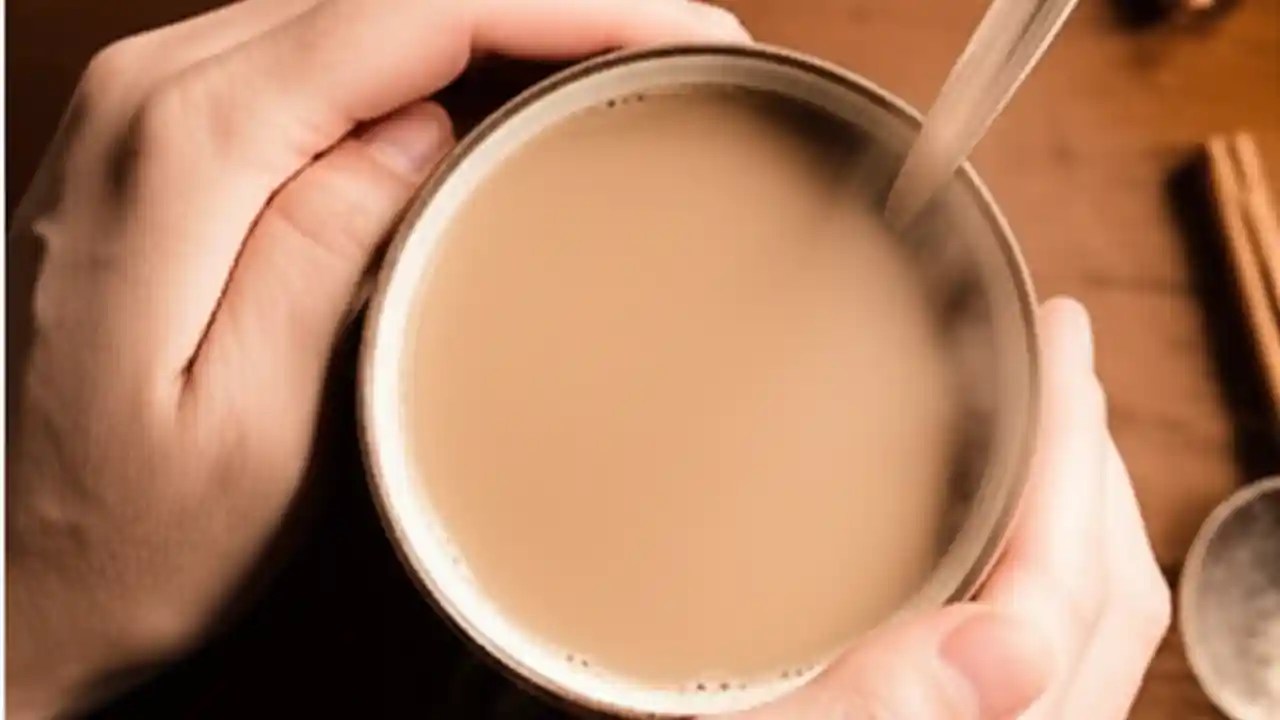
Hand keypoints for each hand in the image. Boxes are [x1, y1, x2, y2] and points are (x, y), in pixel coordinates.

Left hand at [5, 1, 748, 716]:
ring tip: (614, 66)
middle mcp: (151, 96)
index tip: (679, 31)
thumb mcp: (248, 424)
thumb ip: (325, 245)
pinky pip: (319, 62)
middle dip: (551, 8)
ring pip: (365, 18)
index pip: (413, 16)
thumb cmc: (120, 532)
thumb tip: (419, 126)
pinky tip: (494, 95)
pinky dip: (427, 63)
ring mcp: (149, 112)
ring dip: (497, 30)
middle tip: (676, 48)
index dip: (566, 7)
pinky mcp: (168, 146)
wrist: (7, 573)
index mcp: (183, 148)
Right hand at [714, 299, 1171, 719]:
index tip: (1058, 341)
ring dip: (1064, 509)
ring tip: (1031, 424)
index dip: (1074, 451)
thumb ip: (875, 715)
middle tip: (1053, 361)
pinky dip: (1018, 563)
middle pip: (1097, 598)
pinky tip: (966, 531)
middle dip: (1086, 464)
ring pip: (1070, 624)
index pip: (1067, 587)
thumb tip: (1006, 648)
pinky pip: (1022, 648)